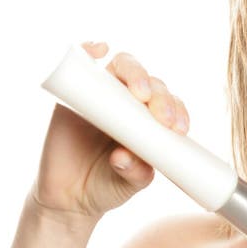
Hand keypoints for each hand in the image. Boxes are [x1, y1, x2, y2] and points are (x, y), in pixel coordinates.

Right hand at [31, 42, 190, 220]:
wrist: (68, 198)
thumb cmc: (105, 187)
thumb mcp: (128, 185)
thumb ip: (135, 173)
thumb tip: (124, 156)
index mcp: (149, 122)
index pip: (168, 104)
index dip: (176, 110)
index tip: (178, 129)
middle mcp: (128, 104)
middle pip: (149, 83)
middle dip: (159, 96)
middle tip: (161, 116)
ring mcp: (101, 96)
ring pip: (122, 69)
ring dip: (135, 74)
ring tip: (139, 92)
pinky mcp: (74, 94)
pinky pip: (82, 63)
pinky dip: (90, 49)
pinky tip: (99, 50)